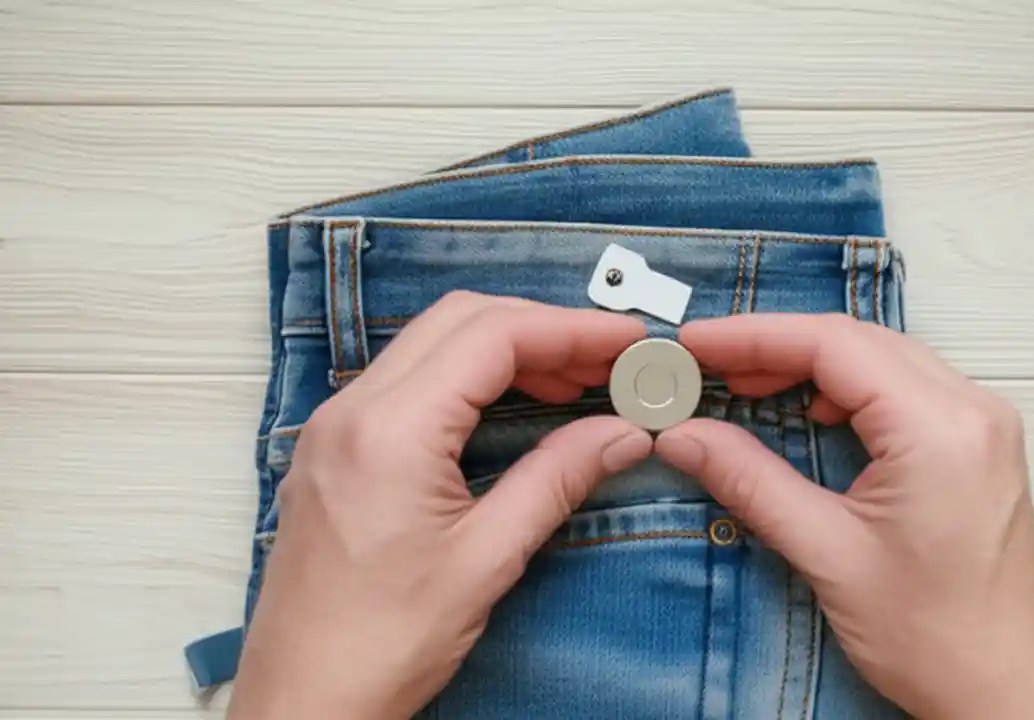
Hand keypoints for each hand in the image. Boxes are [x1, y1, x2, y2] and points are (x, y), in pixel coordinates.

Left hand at [229, 293, 652, 719]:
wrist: (304, 703)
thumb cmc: (380, 645)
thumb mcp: (486, 560)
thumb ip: (556, 480)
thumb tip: (621, 432)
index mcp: (388, 431)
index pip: (492, 336)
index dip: (571, 328)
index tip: (627, 340)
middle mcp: (351, 411)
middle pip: (461, 320)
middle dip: (542, 329)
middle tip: (607, 360)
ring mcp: (335, 427)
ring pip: (433, 343)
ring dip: (506, 348)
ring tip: (574, 383)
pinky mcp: (336, 449)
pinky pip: (409, 379)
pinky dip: (469, 376)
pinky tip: (512, 406)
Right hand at [654, 315, 1033, 719]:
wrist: (1001, 693)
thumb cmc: (934, 637)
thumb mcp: (827, 554)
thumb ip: (751, 481)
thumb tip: (685, 435)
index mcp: (941, 429)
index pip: (833, 345)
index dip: (754, 336)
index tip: (697, 343)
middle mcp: (973, 411)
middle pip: (859, 341)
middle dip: (778, 346)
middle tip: (710, 366)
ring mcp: (983, 427)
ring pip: (883, 359)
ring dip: (813, 364)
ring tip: (747, 386)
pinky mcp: (979, 448)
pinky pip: (906, 388)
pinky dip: (850, 388)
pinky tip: (810, 411)